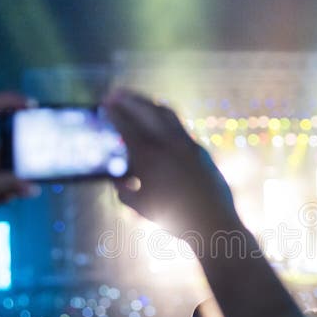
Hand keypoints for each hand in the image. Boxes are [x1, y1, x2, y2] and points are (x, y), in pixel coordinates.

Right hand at [105, 90, 239, 236]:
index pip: (125, 126)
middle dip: (127, 99)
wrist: (212, 223)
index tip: (104, 104)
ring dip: (147, 103)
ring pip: (165, 113)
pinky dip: (165, 116)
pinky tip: (159, 117)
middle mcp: (168, 144)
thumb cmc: (173, 219)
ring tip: (136, 99)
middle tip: (114, 93)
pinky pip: (179, 125)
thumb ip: (123, 190)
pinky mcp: (200, 149)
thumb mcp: (140, 207)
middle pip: (144, 110)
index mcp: (148, 157)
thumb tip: (117, 180)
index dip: (112, 112)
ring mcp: (186, 144)